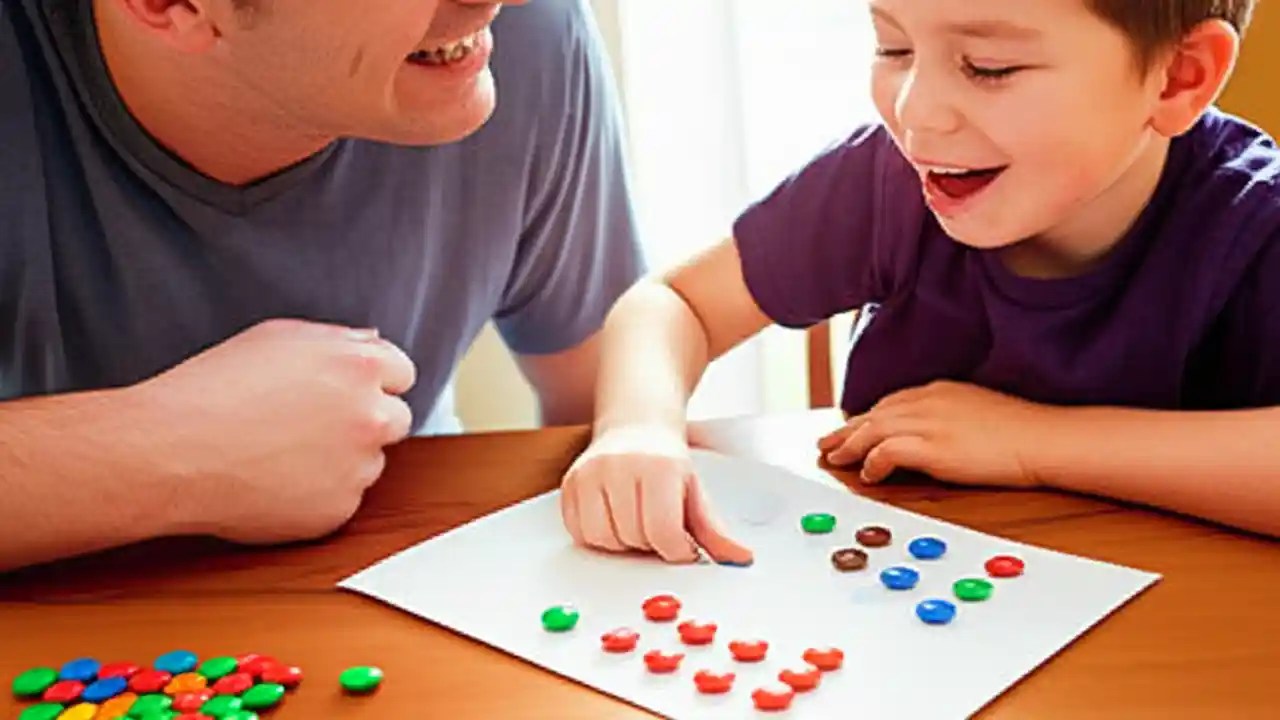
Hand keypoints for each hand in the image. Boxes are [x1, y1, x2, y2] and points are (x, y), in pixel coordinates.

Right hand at [135, 318, 415, 543]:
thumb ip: (339, 340)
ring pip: (368, 463)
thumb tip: (374, 342)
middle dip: (366, 420)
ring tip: (278, 452)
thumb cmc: (213, 387)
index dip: (372, 381)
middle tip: (311, 424)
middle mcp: (371, 417)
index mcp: (361, 367)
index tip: (346, 391)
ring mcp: (357, 468)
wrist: (168, 451)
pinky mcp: (337, 511)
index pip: (402, 372)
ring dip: (341, 459)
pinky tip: (272, 481)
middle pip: (396, 419)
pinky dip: (317, 494)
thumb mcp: (278, 338)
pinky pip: (341, 499)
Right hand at [559, 425, 752, 564]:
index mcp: (660, 467)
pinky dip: (597, 536)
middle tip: (658, 527)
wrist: (635, 426)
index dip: (675, 550)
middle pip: (634, 537)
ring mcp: (591, 473)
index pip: (663, 531)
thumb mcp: (694, 491)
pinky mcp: (570, 482)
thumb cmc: (666, 463)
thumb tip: (741, 558)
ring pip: (604, 539)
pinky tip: (613, 520)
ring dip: (622, 543)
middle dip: (650, 544)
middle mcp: (621, 465)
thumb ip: (715, 531)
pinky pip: (579, 532)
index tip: (681, 547)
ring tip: (635, 523)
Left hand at [817, 381, 1049, 487]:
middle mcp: (928, 402)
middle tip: (826, 444)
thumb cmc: (1021, 430)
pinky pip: (889, 451)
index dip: (867, 418)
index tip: (852, 428)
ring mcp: (930, 423)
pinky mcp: (934, 447)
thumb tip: (936, 435)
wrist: (1043, 438)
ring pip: (874, 430)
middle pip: (875, 414)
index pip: (891, 403)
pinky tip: (868, 473)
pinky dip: (873, 462)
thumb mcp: (978, 412)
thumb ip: (950, 417)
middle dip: (847, 430)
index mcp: (939, 391)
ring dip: (850, 446)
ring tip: (834, 459)